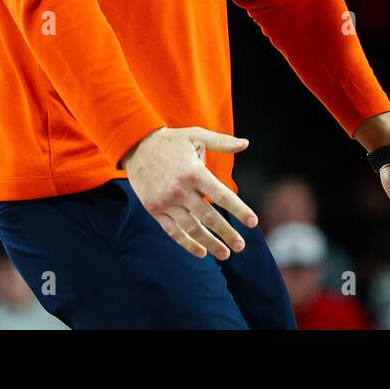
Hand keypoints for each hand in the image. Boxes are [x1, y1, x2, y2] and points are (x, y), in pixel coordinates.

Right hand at [122, 126, 258, 259]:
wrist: (136, 146)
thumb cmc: (171, 141)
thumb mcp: (195, 135)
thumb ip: (221, 142)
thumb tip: (245, 144)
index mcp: (194, 172)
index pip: (221, 196)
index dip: (239, 210)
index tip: (253, 222)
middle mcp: (180, 190)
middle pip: (208, 217)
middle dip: (227, 233)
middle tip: (240, 246)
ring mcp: (166, 202)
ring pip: (191, 228)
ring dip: (210, 243)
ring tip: (225, 253)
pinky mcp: (155, 209)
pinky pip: (173, 231)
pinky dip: (187, 243)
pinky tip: (201, 252)